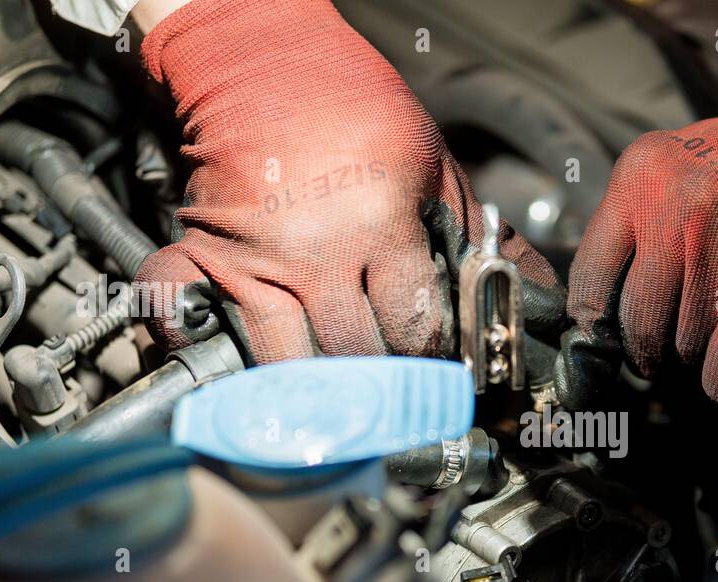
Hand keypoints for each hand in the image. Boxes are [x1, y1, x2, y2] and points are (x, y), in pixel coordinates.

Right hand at [134, 0, 562, 361]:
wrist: (265, 54)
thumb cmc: (358, 110)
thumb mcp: (437, 169)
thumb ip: (482, 242)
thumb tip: (536, 303)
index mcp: (379, 218)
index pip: (414, 325)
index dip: (432, 352)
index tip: (438, 363)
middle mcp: (314, 245)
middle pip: (356, 354)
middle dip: (383, 375)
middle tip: (395, 383)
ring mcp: (254, 253)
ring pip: (287, 360)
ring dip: (316, 384)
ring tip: (340, 392)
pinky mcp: (204, 248)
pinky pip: (180, 309)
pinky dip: (194, 336)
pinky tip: (228, 351)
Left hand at [555, 69, 717, 407]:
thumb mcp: (690, 162)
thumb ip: (644, 219)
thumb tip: (604, 304)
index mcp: (642, 175)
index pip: (589, 276)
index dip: (597, 322)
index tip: (609, 339)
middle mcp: (670, 211)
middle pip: (634, 324)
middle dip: (652, 348)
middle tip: (672, 348)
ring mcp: (714, 256)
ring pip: (680, 349)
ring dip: (704, 354)